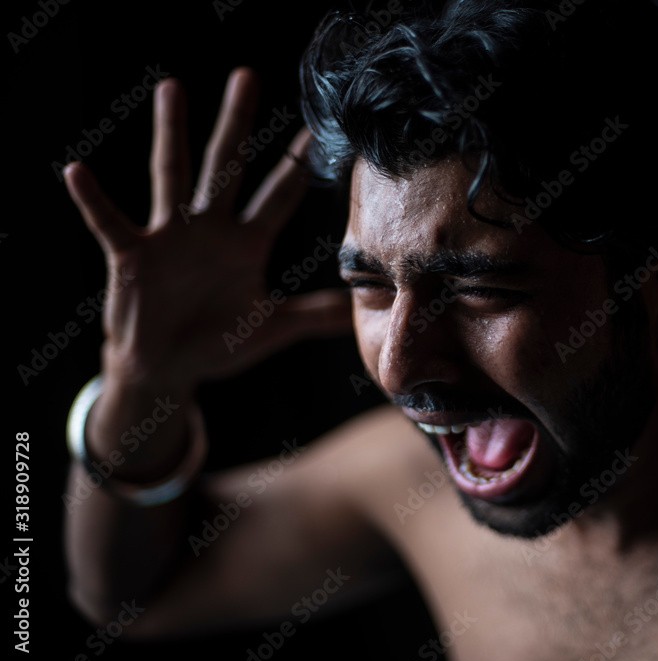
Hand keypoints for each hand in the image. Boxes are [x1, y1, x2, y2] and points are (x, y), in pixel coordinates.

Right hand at [64, 68, 350, 390]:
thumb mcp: (272, 329)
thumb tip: (358, 314)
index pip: (279, 197)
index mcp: (247, 244)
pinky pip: (110, 223)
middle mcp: (210, 229)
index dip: (297, 166)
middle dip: (236, 124)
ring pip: (172, 175)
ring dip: (171, 133)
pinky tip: (77, 172)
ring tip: (171, 88)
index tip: (316, 130)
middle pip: (227, 167)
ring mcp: (170, 238)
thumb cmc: (218, 343)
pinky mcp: (132, 256)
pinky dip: (93, 200)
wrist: (167, 367)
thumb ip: (314, 316)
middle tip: (247, 76)